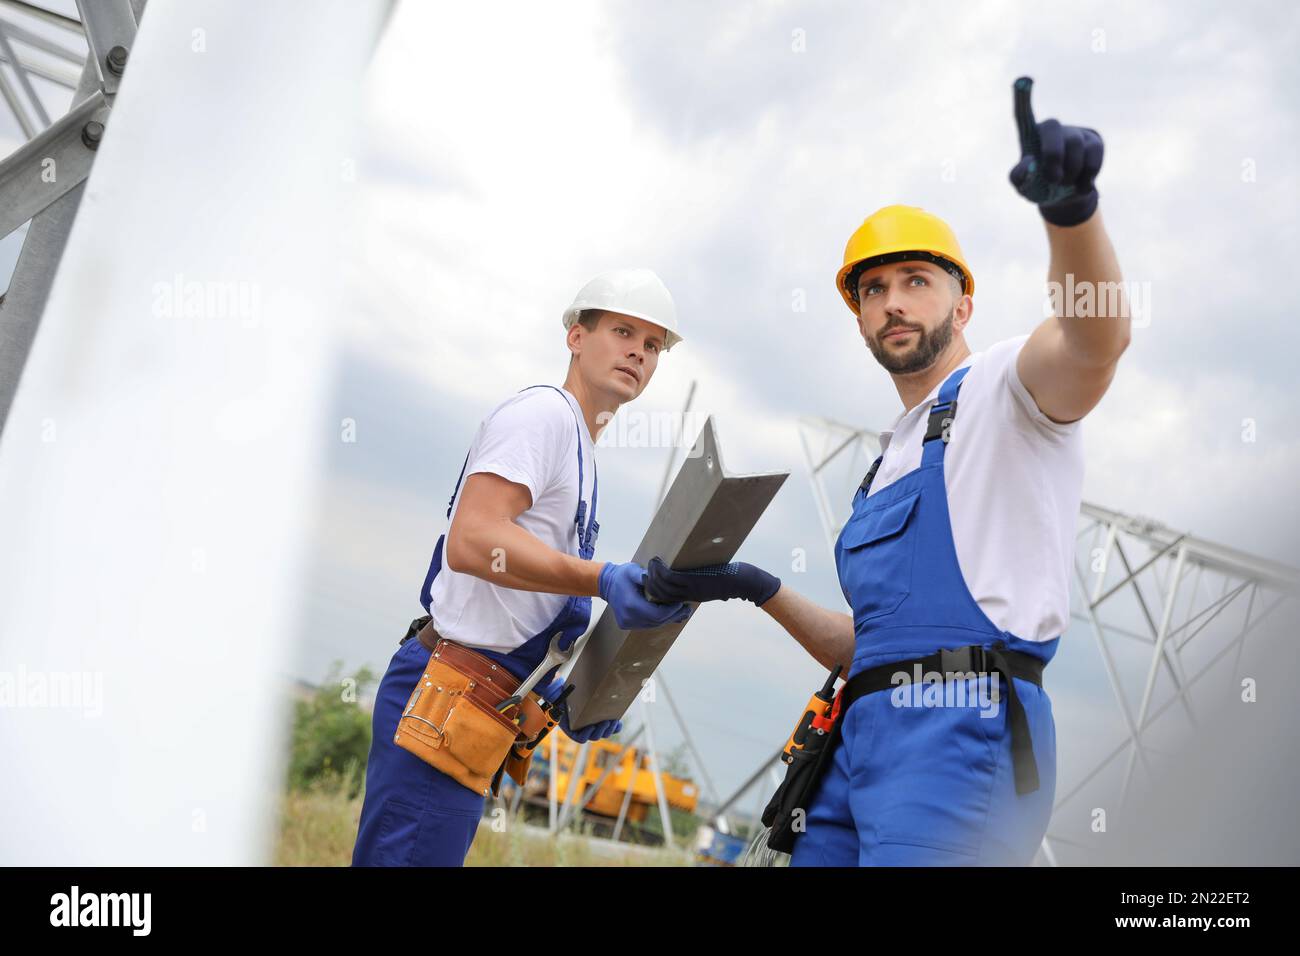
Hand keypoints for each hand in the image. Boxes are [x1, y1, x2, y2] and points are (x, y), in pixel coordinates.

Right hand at [542, 678, 622, 742]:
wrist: (569, 693)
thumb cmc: (563, 695)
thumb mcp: (557, 695)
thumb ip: (554, 691)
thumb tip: (556, 681)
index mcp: (572, 728)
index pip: (581, 739)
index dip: (587, 735)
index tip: (591, 726)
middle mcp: (583, 730)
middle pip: (594, 737)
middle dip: (602, 730)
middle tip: (606, 722)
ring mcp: (592, 726)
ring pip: (603, 734)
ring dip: (609, 729)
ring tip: (613, 721)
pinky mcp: (601, 722)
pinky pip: (609, 729)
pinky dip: (615, 728)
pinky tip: (618, 722)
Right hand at [598, 561, 692, 629]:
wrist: (607, 584)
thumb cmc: (622, 576)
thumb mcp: (633, 570)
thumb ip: (646, 575)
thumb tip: (662, 577)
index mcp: (631, 605)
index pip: (657, 614)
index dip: (671, 611)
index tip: (681, 603)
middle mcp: (629, 618)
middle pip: (657, 621)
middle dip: (673, 615)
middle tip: (687, 609)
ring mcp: (627, 623)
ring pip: (653, 625)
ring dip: (668, 619)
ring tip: (681, 612)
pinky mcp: (627, 624)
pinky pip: (647, 624)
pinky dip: (659, 620)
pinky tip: (669, 615)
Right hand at [644, 556, 780, 605]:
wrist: (744, 583)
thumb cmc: (733, 582)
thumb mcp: (715, 586)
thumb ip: (705, 583)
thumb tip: (701, 576)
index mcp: (692, 597)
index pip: (667, 599)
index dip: (655, 591)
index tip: (648, 580)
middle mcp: (689, 595)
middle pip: (661, 594)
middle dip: (650, 583)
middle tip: (645, 571)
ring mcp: (690, 589)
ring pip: (663, 586)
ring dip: (653, 574)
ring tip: (651, 563)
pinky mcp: (694, 581)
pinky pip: (670, 578)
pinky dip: (660, 570)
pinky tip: (657, 562)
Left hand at [1009, 76, 1103, 226]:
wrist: (1064, 196)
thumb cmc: (1038, 187)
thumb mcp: (1024, 187)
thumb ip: (1019, 176)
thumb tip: (1029, 162)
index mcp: (1030, 137)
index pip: (1024, 115)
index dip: (1022, 99)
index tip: (1021, 80)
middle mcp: (1052, 130)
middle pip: (1052, 128)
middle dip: (1053, 155)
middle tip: (1052, 179)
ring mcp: (1074, 134)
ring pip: (1075, 146)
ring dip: (1070, 172)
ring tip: (1064, 183)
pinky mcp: (1094, 142)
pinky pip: (1093, 156)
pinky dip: (1086, 177)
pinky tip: (1080, 186)